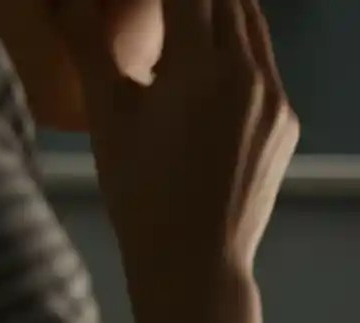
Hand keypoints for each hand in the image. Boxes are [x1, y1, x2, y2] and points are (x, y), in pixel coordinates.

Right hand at [55, 0, 298, 285]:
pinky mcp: (287, 125)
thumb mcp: (106, 115)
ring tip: (191, 13)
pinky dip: (240, 52)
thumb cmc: (140, 192)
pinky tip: (212, 63)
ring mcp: (276, 101)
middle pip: (229, 1)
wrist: (196, 260)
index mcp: (202, 67)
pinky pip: (267, 69)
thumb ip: (91, 44)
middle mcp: (249, 76)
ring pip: (253, 30)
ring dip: (223, 11)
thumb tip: (72, 0)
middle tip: (172, 2)